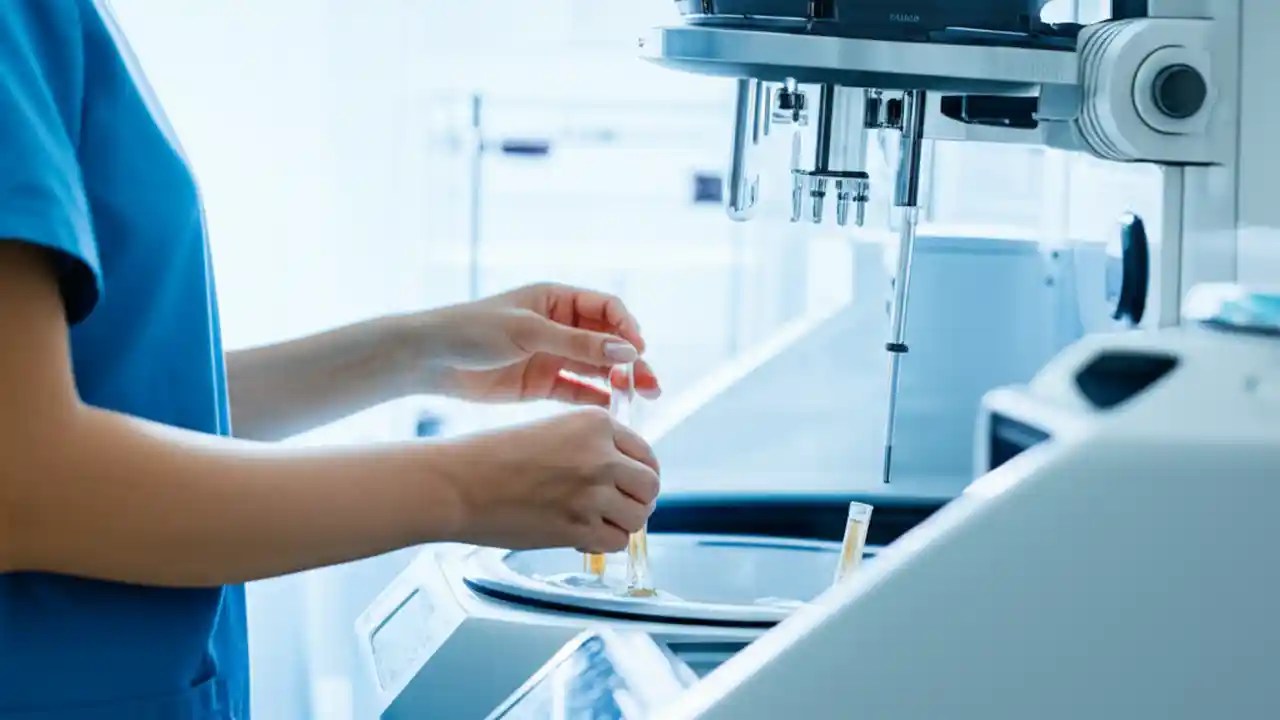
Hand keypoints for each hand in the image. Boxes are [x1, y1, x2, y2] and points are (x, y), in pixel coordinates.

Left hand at [409, 283, 660, 405]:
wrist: (430, 360)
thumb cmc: (473, 331)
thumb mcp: (528, 332)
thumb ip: (577, 343)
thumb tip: (626, 350)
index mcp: (556, 299)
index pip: (607, 308)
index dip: (627, 328)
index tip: (637, 351)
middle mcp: (559, 326)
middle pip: (608, 340)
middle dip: (632, 360)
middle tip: (650, 384)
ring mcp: (552, 356)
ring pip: (598, 368)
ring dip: (620, 381)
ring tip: (641, 397)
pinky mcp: (542, 384)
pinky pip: (579, 391)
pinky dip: (597, 399)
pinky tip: (613, 410)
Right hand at [446, 408, 659, 551]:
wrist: (456, 483)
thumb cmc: (490, 457)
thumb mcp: (550, 431)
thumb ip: (590, 447)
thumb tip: (621, 474)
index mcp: (595, 423)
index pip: (645, 453)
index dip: (639, 472)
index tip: (630, 483)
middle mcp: (601, 455)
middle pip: (650, 486)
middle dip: (637, 500)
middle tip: (618, 507)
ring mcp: (592, 493)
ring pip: (637, 518)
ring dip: (621, 524)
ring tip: (594, 523)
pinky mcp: (578, 527)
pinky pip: (614, 542)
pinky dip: (602, 544)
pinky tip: (579, 537)